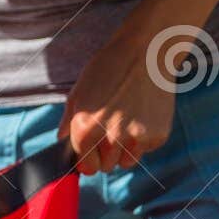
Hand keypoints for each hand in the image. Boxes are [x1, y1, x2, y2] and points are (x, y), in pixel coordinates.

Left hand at [56, 21, 186, 175]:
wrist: (146, 51)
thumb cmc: (109, 68)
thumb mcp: (79, 91)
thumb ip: (68, 121)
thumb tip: (61, 141)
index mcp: (85, 128)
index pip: (85, 166)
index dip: (87, 158)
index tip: (91, 151)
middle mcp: (110, 137)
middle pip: (106, 167)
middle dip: (105, 155)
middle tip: (110, 130)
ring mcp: (136, 138)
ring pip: (126, 162)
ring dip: (124, 151)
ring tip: (125, 123)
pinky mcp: (157, 135)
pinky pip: (146, 150)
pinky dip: (143, 139)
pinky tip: (142, 115)